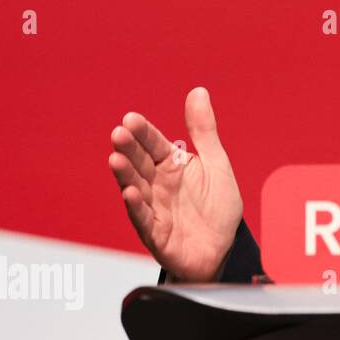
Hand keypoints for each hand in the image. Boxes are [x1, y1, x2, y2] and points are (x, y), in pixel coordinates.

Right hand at [107, 86, 242, 282]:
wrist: (224, 249)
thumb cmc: (217, 207)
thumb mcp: (216, 164)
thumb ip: (204, 131)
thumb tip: (198, 91)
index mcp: (172, 167)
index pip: (154, 145)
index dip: (143, 133)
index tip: (131, 118)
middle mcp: (158, 186)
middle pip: (141, 164)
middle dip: (129, 149)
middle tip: (119, 134)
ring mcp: (154, 209)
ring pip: (136, 189)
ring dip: (126, 175)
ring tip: (116, 159)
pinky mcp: (156, 235)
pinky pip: (144, 220)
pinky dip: (137, 207)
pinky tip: (130, 193)